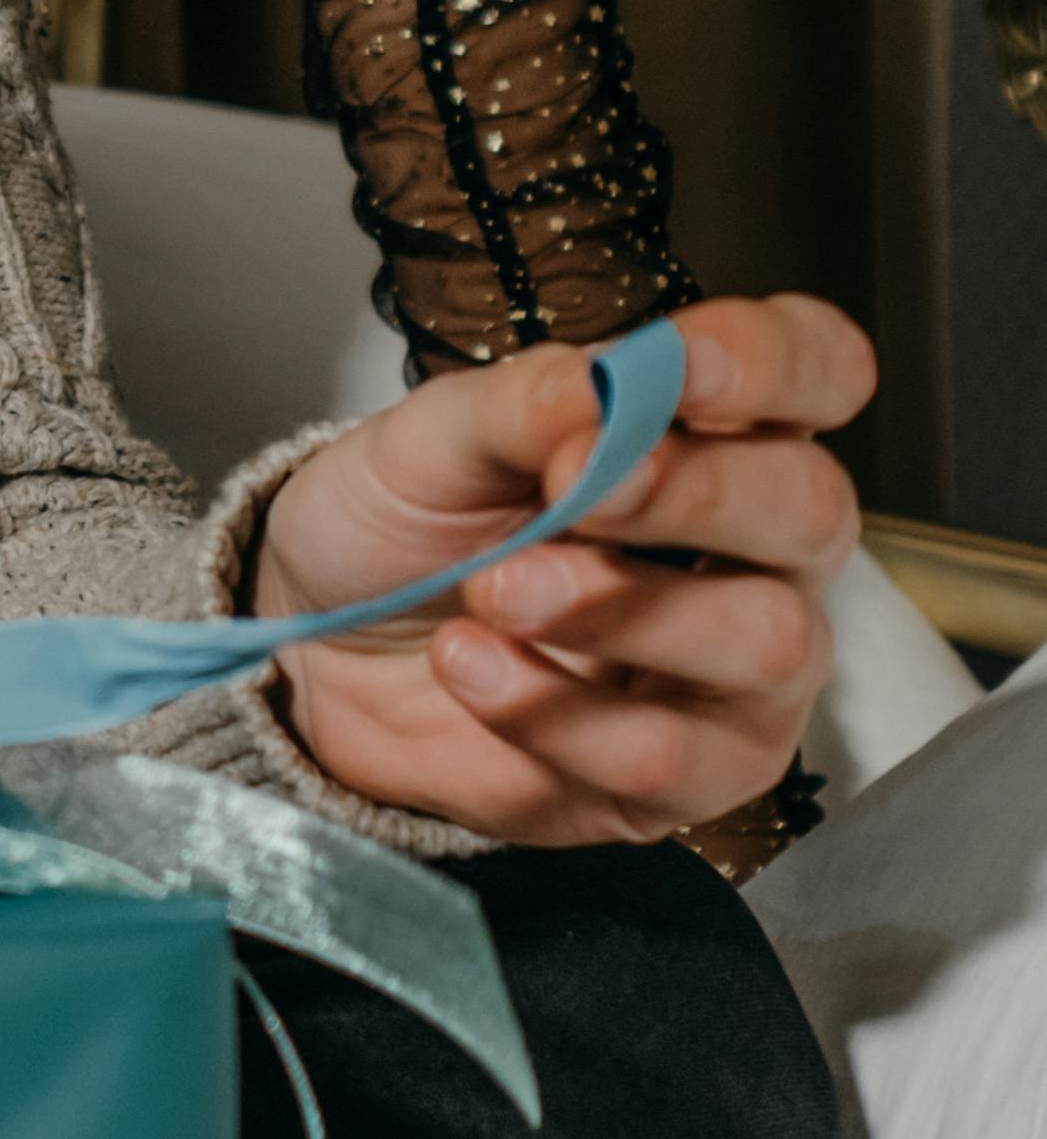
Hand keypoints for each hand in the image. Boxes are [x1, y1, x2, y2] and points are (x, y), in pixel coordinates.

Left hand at [251, 295, 871, 844]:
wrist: (321, 650)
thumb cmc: (408, 525)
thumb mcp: (439, 439)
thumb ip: (533, 405)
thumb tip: (615, 386)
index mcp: (715, 430)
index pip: (817, 370)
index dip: (777, 363)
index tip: (685, 367)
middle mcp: (761, 548)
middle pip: (813, 507)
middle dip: (695, 493)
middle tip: (571, 486)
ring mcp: (742, 669)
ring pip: (766, 642)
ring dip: (619, 610)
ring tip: (490, 593)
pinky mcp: (692, 774)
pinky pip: (670, 757)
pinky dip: (557, 712)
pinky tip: (470, 668)